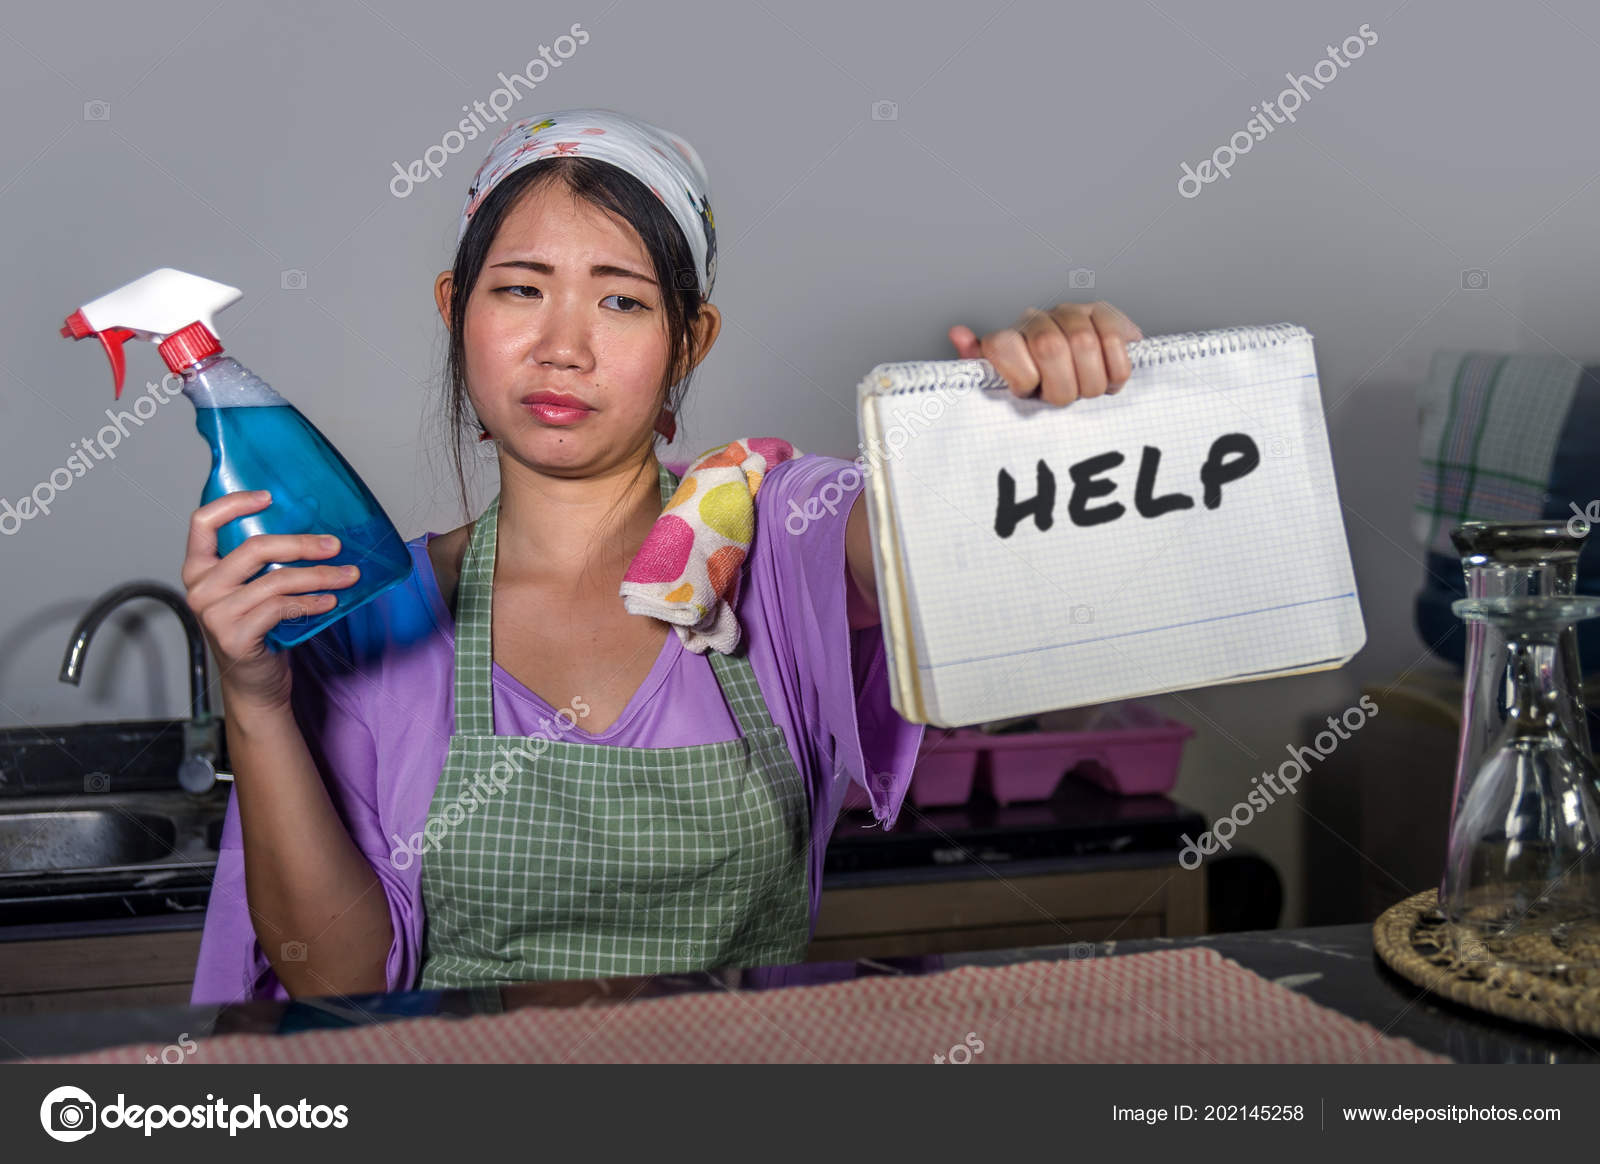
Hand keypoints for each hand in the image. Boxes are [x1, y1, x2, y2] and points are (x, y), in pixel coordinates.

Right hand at [181, 491, 361, 712]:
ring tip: (348, 575)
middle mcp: (199, 587)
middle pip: (254, 548)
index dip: (234, 503)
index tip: (269, 496)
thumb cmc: (258, 630)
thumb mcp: (251, 590)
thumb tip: (312, 531)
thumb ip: (261, 564)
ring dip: (319, 575)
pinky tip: (330, 601)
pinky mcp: (234, 636)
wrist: (255, 684)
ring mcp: (214, 613)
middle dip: (302, 543)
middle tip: (334, 544)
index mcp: (199, 568)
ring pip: (276, 580)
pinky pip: (281, 608)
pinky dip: (311, 602)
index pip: (202, 522)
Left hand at [949, 301, 1143, 404]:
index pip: (1004, 346)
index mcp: (1007, 339)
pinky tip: (1108, 375)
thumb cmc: (1034, 392)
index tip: (1030, 392)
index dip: (1022, 378)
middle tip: (1065, 398)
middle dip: (1063, 386)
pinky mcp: (1104, 313)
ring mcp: (1070, 312)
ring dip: (1091, 381)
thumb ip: (978, 369)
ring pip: (1085, 344)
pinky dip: (1116, 368)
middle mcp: (1037, 319)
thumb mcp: (1005, 392)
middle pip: (1051, 348)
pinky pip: (1116, 338)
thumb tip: (958, 334)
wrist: (1077, 378)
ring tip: (1087, 389)